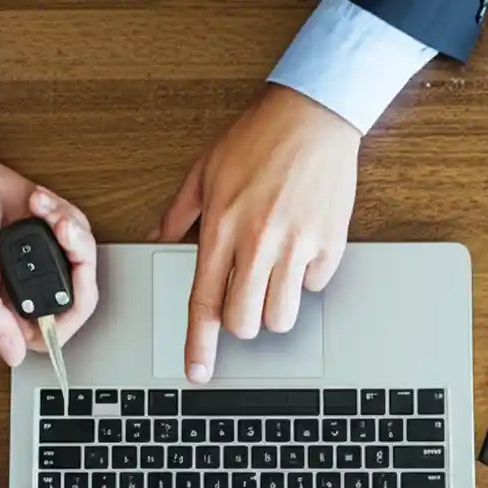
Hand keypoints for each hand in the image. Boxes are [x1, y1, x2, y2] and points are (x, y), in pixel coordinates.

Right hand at [0, 139, 98, 366]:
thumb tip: (14, 356)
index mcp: (4, 307)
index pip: (47, 336)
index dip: (66, 320)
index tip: (70, 292)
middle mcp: (27, 287)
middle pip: (78, 298)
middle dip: (79, 264)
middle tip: (65, 237)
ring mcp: (43, 260)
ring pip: (84, 263)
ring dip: (71, 232)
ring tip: (46, 213)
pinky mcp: (55, 233)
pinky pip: (80, 233)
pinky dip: (64, 214)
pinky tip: (39, 204)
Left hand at [154, 84, 360, 382]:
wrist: (312, 115)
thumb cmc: (258, 138)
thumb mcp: (204, 171)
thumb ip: (178, 213)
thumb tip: (158, 237)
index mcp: (222, 229)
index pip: (204, 301)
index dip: (198, 344)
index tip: (198, 372)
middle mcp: (258, 242)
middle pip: (245, 320)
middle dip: (241, 321)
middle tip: (244, 301)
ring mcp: (297, 245)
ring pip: (283, 315)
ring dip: (275, 307)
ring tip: (274, 277)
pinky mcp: (329, 242)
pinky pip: (316, 285)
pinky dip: (308, 277)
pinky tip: (302, 247)